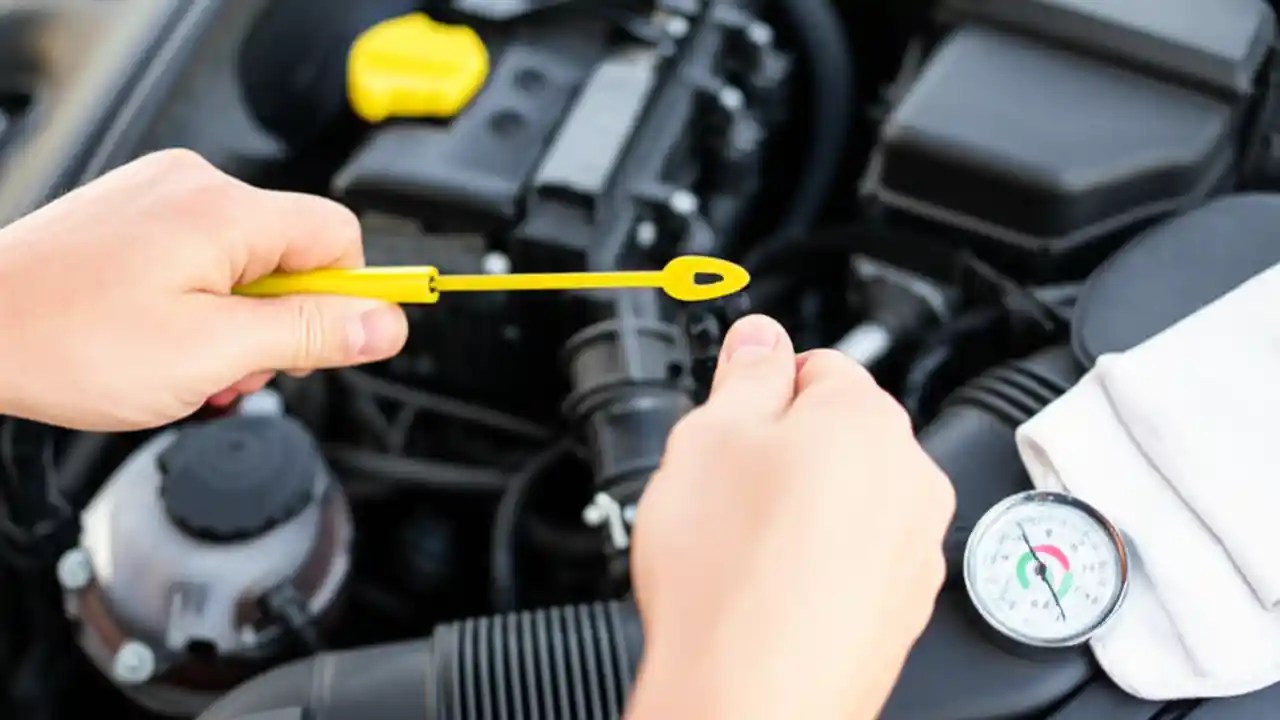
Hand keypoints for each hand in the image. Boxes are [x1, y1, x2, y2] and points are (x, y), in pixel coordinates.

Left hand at [0, 149, 407, 430]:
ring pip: (246, 262)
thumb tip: (383, 323)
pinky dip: (199, 304)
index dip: (350, 294)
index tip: (344, 340)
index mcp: (224, 210)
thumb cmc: (65, 340)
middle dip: (278, 321)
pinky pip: (200, 257)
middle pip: (292, 253)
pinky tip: (163, 339)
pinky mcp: (133, 216)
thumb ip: (310, 334)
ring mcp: (158, 197)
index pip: (338, 235)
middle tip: (234, 365)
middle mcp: (194, 186)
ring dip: (236, 321)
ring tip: (186, 361)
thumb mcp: (212, 352)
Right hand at [627, 314, 954, 719]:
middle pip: (839, 434)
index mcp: (866, 418)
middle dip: (784, 450)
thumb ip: (744, 374)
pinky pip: (857, 558)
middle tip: (727, 488)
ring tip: (744, 547)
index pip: (817, 365)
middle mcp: (910, 478)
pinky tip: (771, 587)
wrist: (750, 699)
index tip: (733, 420)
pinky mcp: (903, 607)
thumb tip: (762, 338)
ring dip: (803, 509)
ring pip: (849, 500)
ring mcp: (914, 548)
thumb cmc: (727, 578)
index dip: (762, 391)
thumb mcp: (707, 439)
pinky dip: (820, 562)